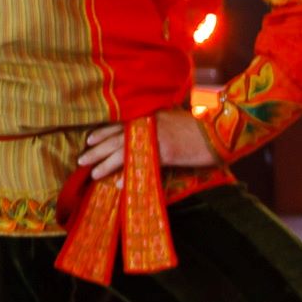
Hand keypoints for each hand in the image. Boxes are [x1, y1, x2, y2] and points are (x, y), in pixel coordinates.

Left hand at [79, 113, 216, 177]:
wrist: (220, 130)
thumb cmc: (200, 126)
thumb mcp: (174, 118)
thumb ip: (157, 124)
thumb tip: (145, 132)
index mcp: (149, 116)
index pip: (119, 124)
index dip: (102, 132)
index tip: (88, 140)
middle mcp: (147, 125)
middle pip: (115, 138)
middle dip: (97, 150)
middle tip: (80, 160)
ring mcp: (155, 138)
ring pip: (122, 152)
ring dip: (106, 164)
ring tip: (93, 173)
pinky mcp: (164, 152)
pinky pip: (140, 165)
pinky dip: (127, 175)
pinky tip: (117, 184)